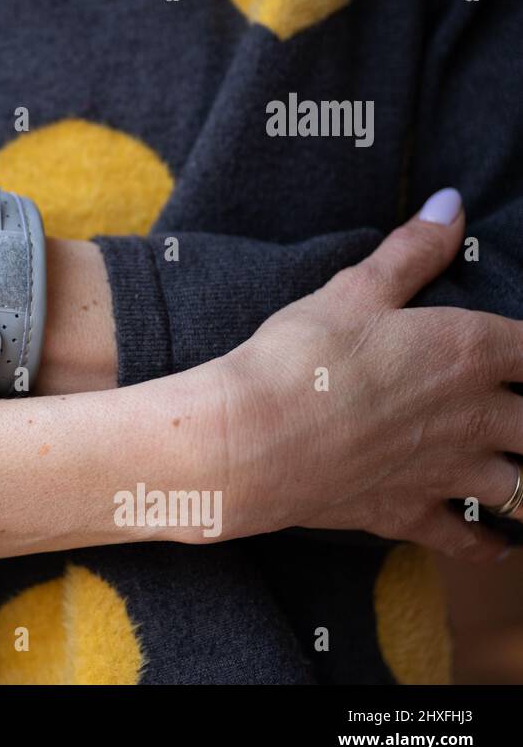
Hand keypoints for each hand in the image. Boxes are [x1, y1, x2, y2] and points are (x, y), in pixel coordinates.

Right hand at [0, 189, 518, 565]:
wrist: (250, 440)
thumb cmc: (299, 357)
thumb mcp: (351, 290)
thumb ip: (410, 250)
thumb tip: (451, 203)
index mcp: (470, 350)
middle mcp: (475, 416)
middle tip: (517, 417)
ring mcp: (445, 472)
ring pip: (521, 488)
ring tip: (519, 478)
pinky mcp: (407, 514)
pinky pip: (467, 540)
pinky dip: (488, 543)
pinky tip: (496, 543)